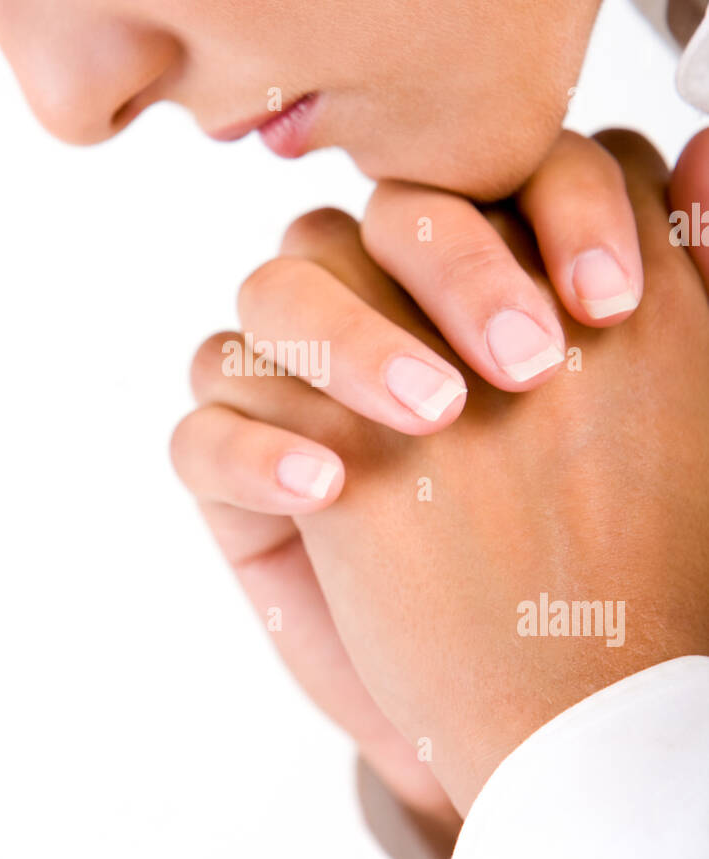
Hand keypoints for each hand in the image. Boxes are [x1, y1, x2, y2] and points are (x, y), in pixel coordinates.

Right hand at [178, 130, 708, 815]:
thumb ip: (688, 285)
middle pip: (372, 219)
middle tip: (532, 363)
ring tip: (431, 421)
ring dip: (348, 341)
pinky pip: (201, 431)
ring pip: (272, 297)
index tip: (617, 297)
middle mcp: (381, 308)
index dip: (549, 204)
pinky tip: (326, 489)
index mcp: (479, 274)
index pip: (490, 175)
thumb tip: (708, 146)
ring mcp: (300, 386)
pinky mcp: (237, 473)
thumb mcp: (662, 416)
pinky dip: (254, 447)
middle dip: (452, 264)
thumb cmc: (599, 559)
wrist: (544, 712)